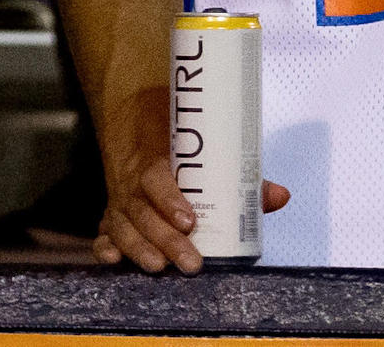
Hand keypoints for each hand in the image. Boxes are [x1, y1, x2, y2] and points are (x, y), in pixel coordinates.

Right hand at [96, 83, 290, 271]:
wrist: (132, 116)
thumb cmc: (175, 139)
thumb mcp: (203, 147)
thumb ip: (240, 177)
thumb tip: (280, 196)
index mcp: (154, 159)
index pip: (155, 178)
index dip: (169, 200)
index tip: (189, 222)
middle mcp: (132, 181)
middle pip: (141, 211)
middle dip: (164, 239)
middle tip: (190, 263)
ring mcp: (119, 199)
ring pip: (122, 224)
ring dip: (137, 248)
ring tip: (157, 267)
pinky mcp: (112, 213)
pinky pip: (104, 230)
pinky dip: (103, 246)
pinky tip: (111, 260)